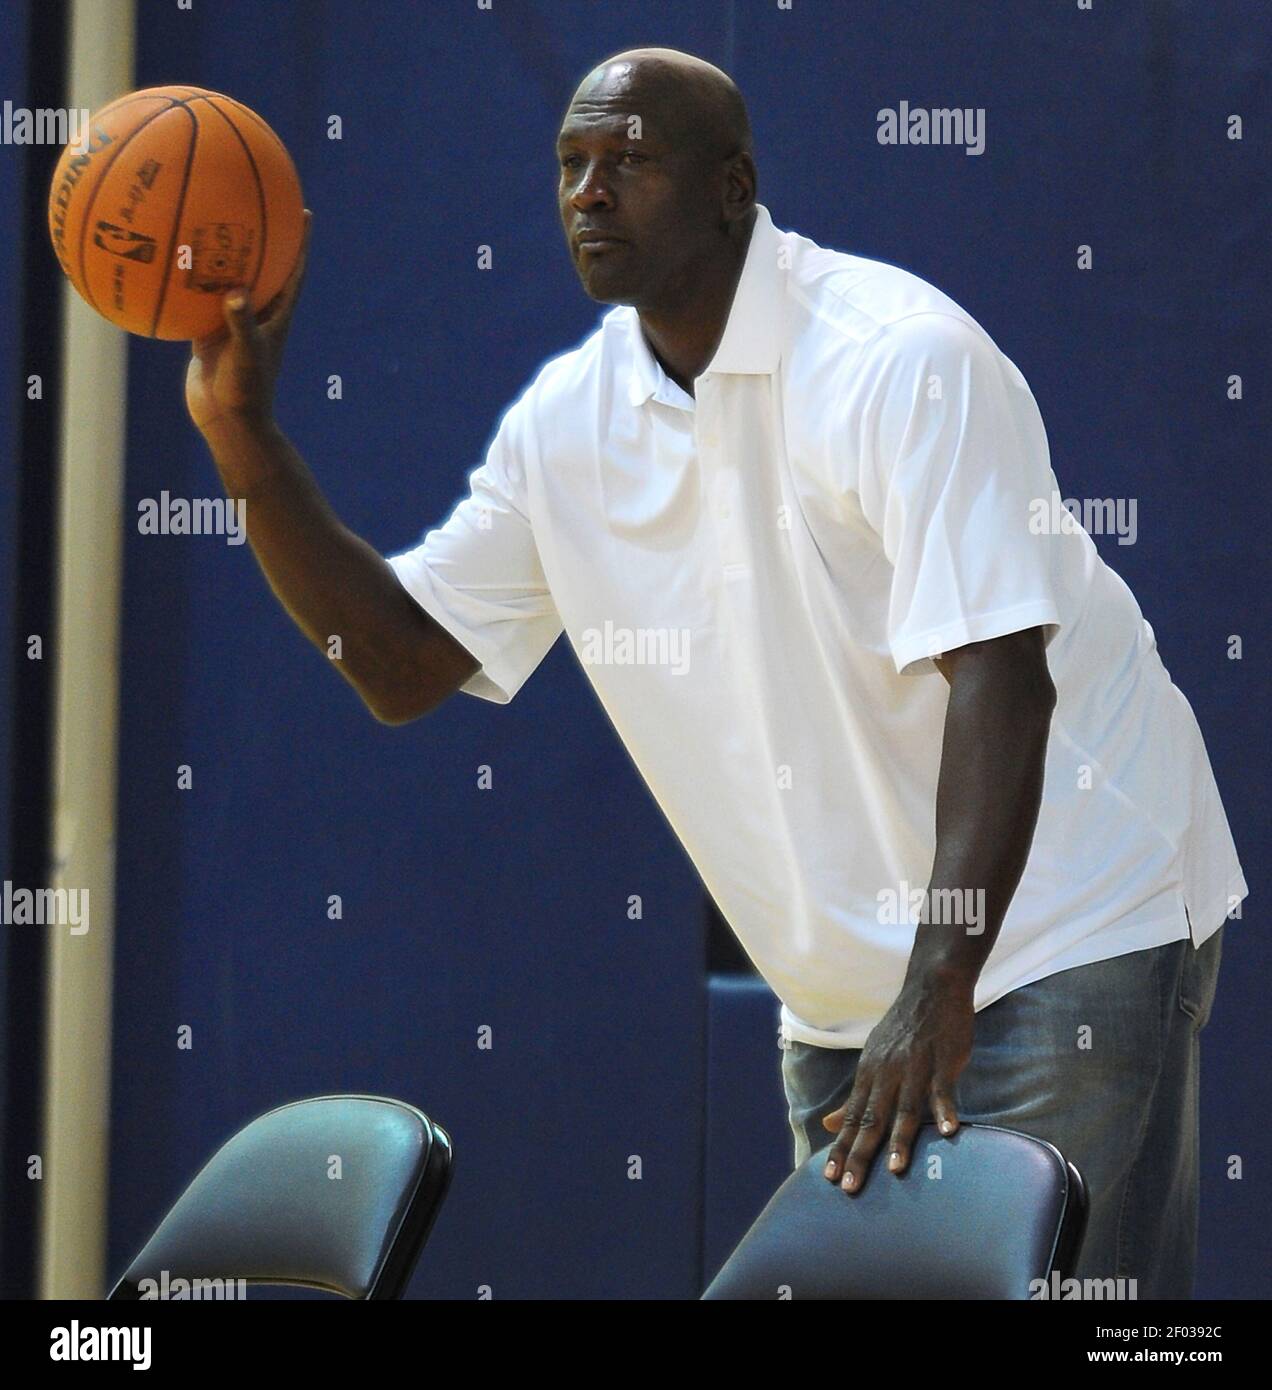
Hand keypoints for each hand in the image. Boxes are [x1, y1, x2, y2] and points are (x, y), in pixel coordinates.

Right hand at [185, 208, 311, 434]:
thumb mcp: (247, 355)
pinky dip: (184, 282)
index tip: (304, 211)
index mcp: (276, 316)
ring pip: (225, 280)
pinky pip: (195, 299)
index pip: (293, 270)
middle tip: (251, 200)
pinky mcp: (207, 333)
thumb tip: (235, 293)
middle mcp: (256, 314)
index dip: (300, 242)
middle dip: (259, 236)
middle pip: (261, 266)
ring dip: (217, 255)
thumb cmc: (247, 392)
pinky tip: (166, 260)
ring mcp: (230, 322)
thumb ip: (241, 323)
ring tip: (205, 219)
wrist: (227, 422)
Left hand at [821, 971, 974, 1194]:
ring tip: (894, 1169)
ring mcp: (915, 1068)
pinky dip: (945, 1108)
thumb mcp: (873, 1060)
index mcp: (870, 1075)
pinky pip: (943, 1088)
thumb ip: (855, 1097)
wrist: (930, 989)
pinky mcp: (942, 1062)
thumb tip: (828, 1123)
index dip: (840, 1148)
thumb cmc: (903, 1030)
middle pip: (872, 1119)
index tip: (828, 1177)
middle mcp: (887, 1074)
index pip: (852, 1119)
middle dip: (859, 1154)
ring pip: (905, 1107)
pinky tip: (948, 1131)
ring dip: (900, 1138)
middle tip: (850, 1187)